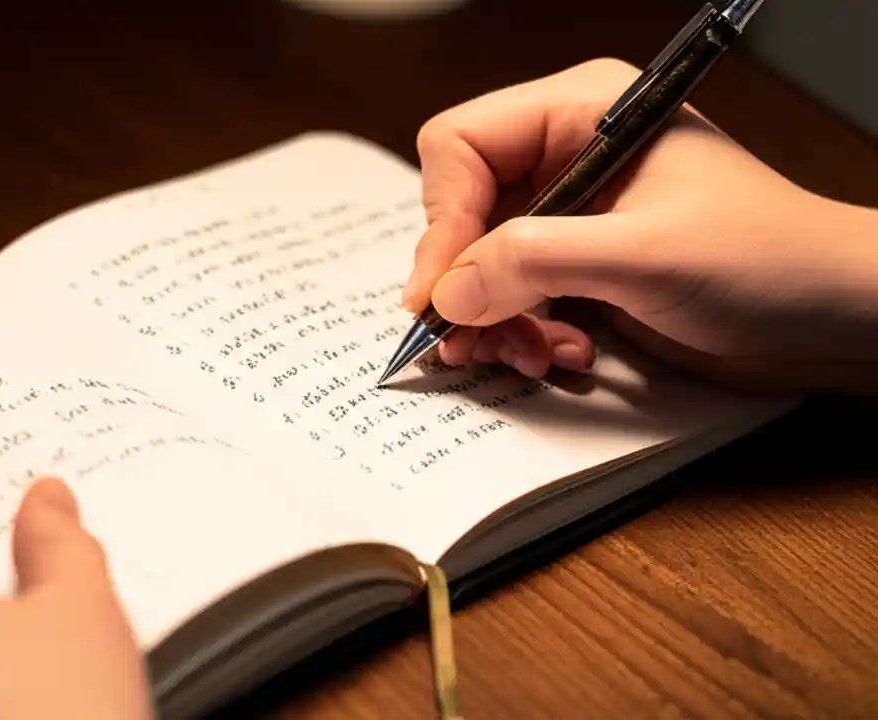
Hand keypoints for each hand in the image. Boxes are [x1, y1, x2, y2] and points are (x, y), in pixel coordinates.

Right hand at [404, 58, 877, 393]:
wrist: (834, 318)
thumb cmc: (767, 260)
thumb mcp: (643, 255)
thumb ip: (534, 261)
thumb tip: (446, 292)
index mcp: (581, 113)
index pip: (461, 146)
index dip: (442, 218)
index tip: (440, 292)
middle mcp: (568, 156)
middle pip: (462, 211)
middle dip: (464, 283)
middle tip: (469, 342)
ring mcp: (573, 215)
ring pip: (479, 264)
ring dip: (491, 320)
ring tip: (526, 355)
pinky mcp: (581, 267)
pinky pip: (513, 298)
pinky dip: (523, 333)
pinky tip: (561, 354)